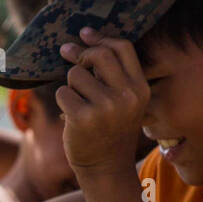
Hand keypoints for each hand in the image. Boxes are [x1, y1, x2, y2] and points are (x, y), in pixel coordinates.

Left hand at [55, 27, 148, 175]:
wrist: (105, 167)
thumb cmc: (109, 129)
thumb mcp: (122, 101)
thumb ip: (109, 74)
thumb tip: (75, 42)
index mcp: (140, 88)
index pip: (122, 48)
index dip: (100, 38)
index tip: (84, 33)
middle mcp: (127, 96)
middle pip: (98, 55)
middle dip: (80, 55)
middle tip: (69, 56)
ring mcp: (105, 107)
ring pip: (76, 74)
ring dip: (71, 85)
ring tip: (79, 103)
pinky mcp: (83, 117)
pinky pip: (62, 92)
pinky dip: (62, 101)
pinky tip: (71, 115)